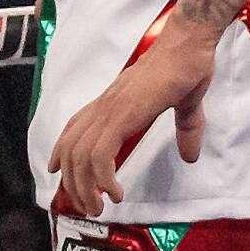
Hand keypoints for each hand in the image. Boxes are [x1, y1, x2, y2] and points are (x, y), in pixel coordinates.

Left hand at [46, 26, 216, 219]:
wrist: (189, 43)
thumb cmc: (187, 63)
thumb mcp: (186, 102)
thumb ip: (185, 128)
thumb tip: (191, 156)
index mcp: (115, 100)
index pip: (74, 127)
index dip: (61, 152)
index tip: (57, 172)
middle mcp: (106, 105)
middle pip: (71, 150)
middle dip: (74, 184)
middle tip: (89, 207)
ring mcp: (112, 110)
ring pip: (80, 157)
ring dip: (85, 189)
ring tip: (100, 207)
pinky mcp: (123, 116)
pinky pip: (100, 155)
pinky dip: (102, 179)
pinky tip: (115, 192)